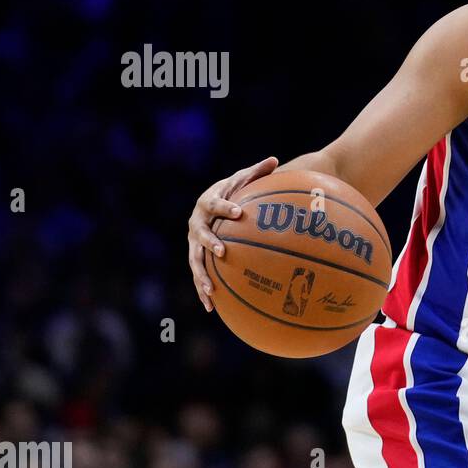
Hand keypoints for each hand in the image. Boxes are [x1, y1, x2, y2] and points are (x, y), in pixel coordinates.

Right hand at [188, 156, 278, 310]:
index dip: (225, 207)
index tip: (238, 212)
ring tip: (211, 291)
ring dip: (201, 276)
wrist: (208, 205)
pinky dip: (203, 290)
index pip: (215, 203)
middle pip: (199, 234)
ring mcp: (193, 243)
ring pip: (194, 260)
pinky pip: (199, 275)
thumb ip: (257, 172)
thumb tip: (275, 159)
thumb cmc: (231, 192)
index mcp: (207, 203)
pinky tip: (212, 308)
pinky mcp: (196, 257)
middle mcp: (196, 223)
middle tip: (222, 252)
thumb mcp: (242, 180)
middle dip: (209, 243)